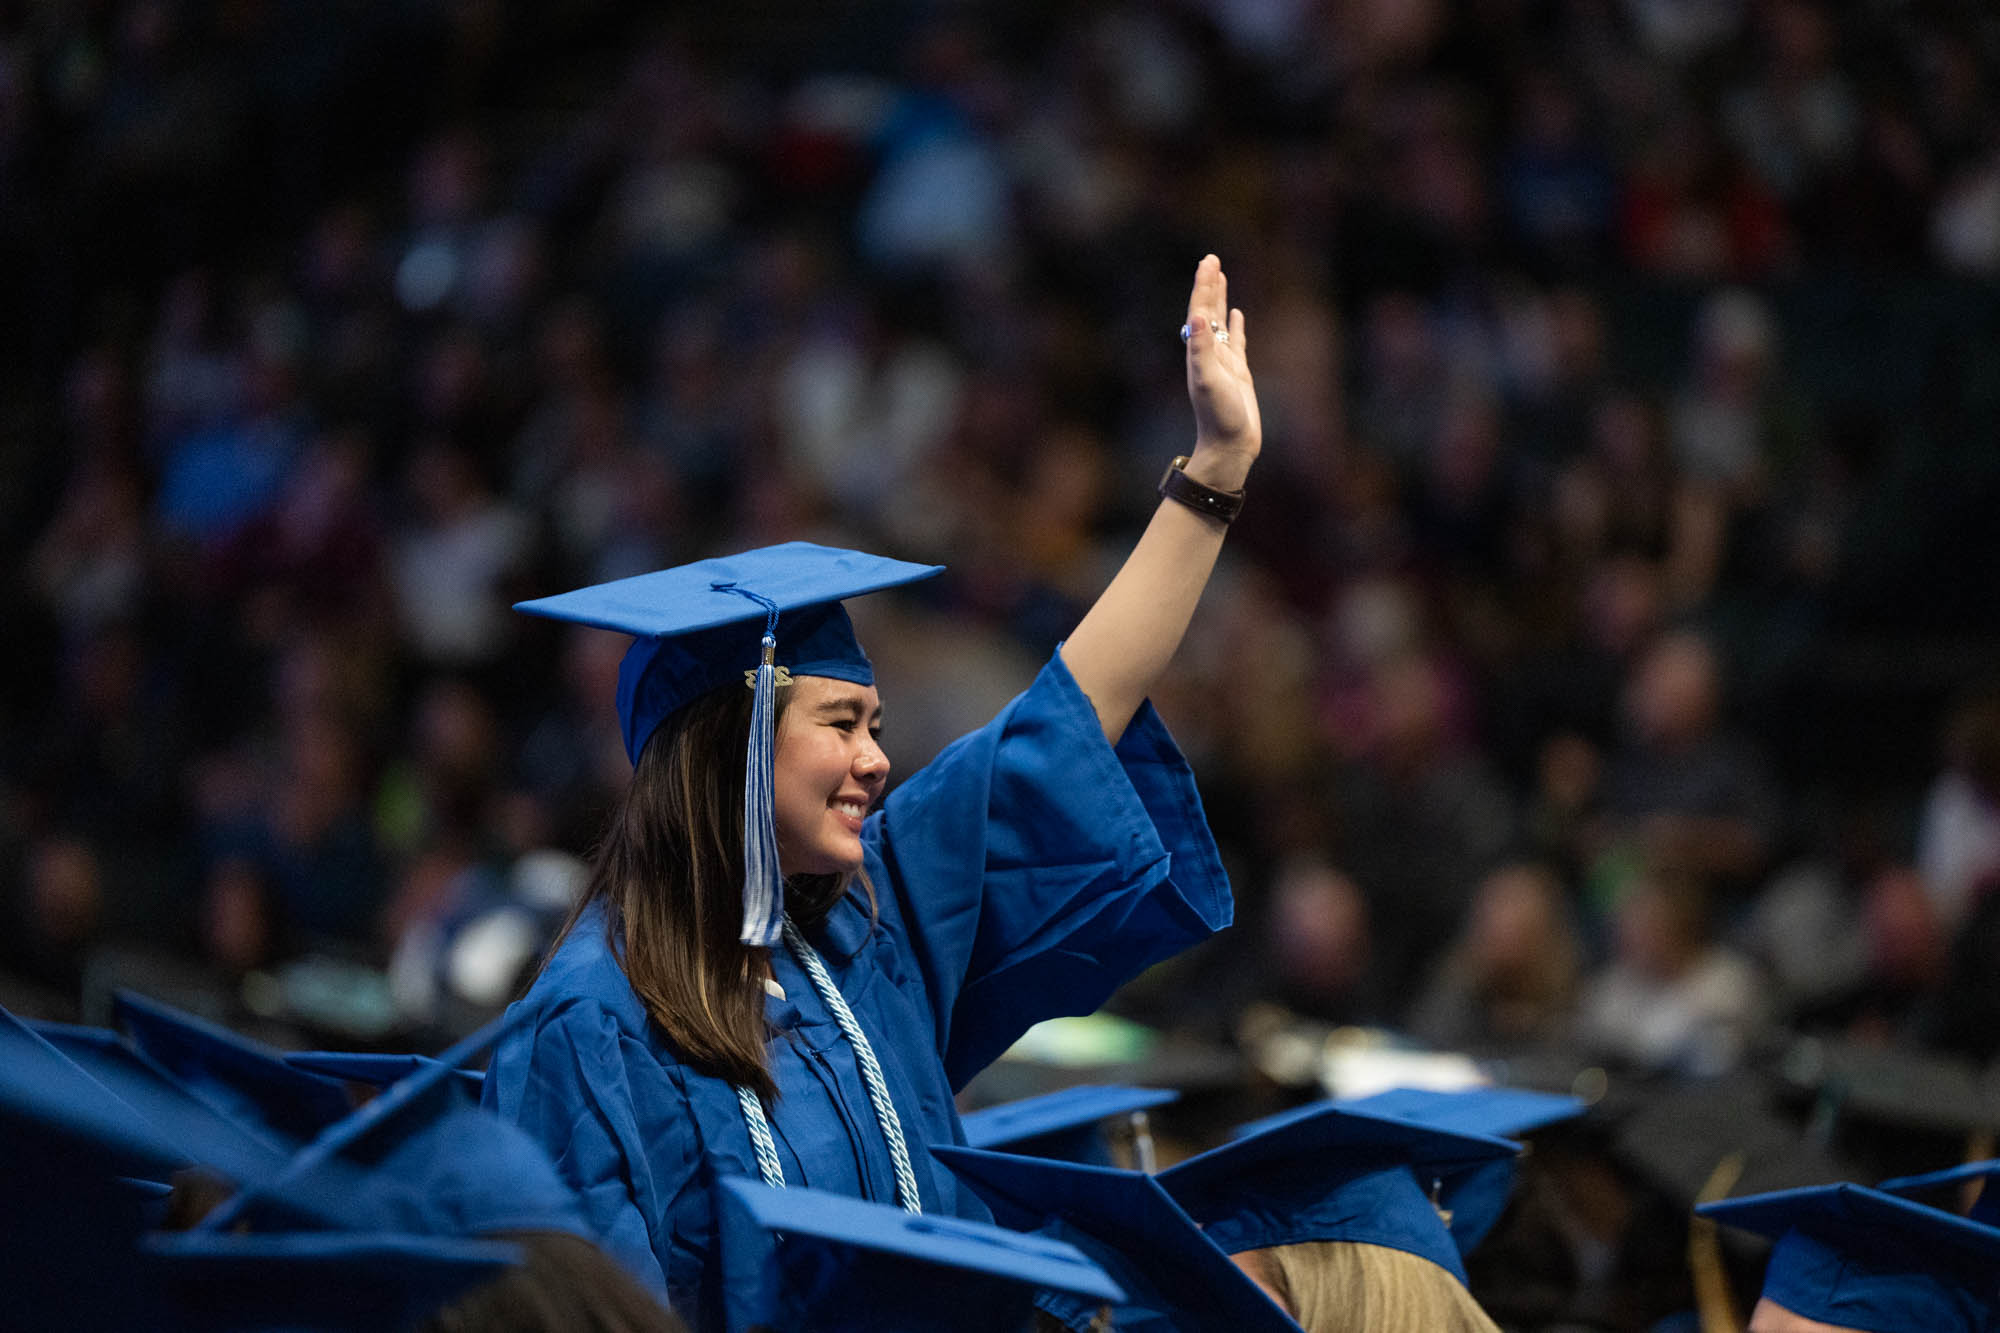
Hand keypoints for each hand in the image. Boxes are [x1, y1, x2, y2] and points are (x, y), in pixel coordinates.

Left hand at [1182, 254, 1261, 488]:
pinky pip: (1236, 342)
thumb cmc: (1218, 417)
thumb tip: (1199, 319)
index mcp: (1199, 352)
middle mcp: (1208, 354)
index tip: (1208, 262)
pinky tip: (1237, 315)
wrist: (1230, 446)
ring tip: (1221, 276)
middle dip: (1209, 286)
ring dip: (1220, 300)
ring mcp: (1223, 362)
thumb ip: (1202, 351)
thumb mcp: (1209, 382)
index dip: (1203, 286)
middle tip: (1211, 259)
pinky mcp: (1238, 373)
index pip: (1199, 311)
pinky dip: (1236, 326)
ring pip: (1220, 323)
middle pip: (1207, 311)